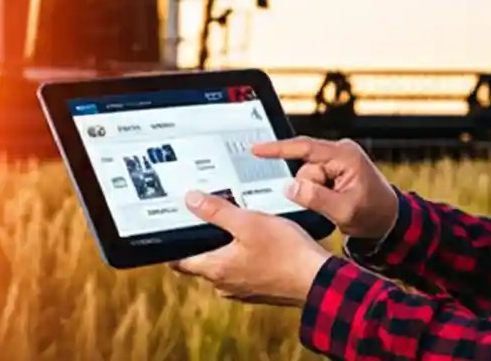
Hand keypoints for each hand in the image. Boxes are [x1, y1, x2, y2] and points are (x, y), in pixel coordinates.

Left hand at [169, 190, 331, 306]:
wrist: (318, 279)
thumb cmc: (285, 252)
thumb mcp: (248, 222)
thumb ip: (217, 211)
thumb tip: (190, 200)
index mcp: (216, 269)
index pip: (179, 261)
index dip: (173, 245)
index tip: (174, 228)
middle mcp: (224, 284)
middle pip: (201, 262)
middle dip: (202, 242)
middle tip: (208, 218)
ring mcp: (242, 289)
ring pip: (223, 267)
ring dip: (225, 249)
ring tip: (236, 225)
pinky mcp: (259, 289)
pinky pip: (243, 271)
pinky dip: (244, 257)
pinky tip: (258, 242)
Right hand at [252, 137, 398, 241]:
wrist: (389, 220)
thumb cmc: (373, 214)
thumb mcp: (345, 210)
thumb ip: (316, 198)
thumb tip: (289, 187)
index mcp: (345, 155)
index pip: (305, 147)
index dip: (278, 148)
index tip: (256, 149)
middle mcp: (340, 152)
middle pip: (304, 167)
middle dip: (309, 189)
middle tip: (329, 205)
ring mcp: (337, 159)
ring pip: (306, 176)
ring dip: (313, 193)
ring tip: (335, 204)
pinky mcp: (334, 168)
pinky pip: (313, 179)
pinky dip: (315, 192)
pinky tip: (329, 201)